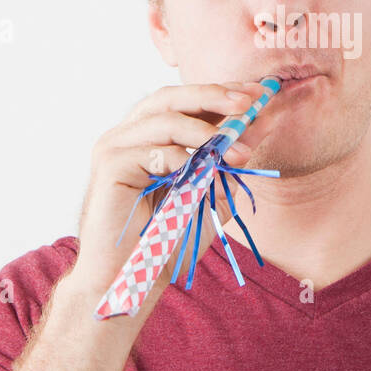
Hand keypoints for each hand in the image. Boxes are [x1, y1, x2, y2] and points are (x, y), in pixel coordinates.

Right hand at [67, 80, 280, 323]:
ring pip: (163, 118)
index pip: (185, 102)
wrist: (132, 278)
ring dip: (206, 130)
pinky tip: (202, 170)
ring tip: (235, 148)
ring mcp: (114, 148)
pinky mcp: (110, 167)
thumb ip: (229, 160)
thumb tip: (261, 125)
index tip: (259, 93)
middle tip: (248, 102)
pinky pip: (153, 151)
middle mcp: (128, 136)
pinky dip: (184, 157)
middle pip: (170, 97)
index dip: (221, 93)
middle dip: (213, 95)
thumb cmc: (166, 238)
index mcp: (148, 137)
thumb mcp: (209, 191)